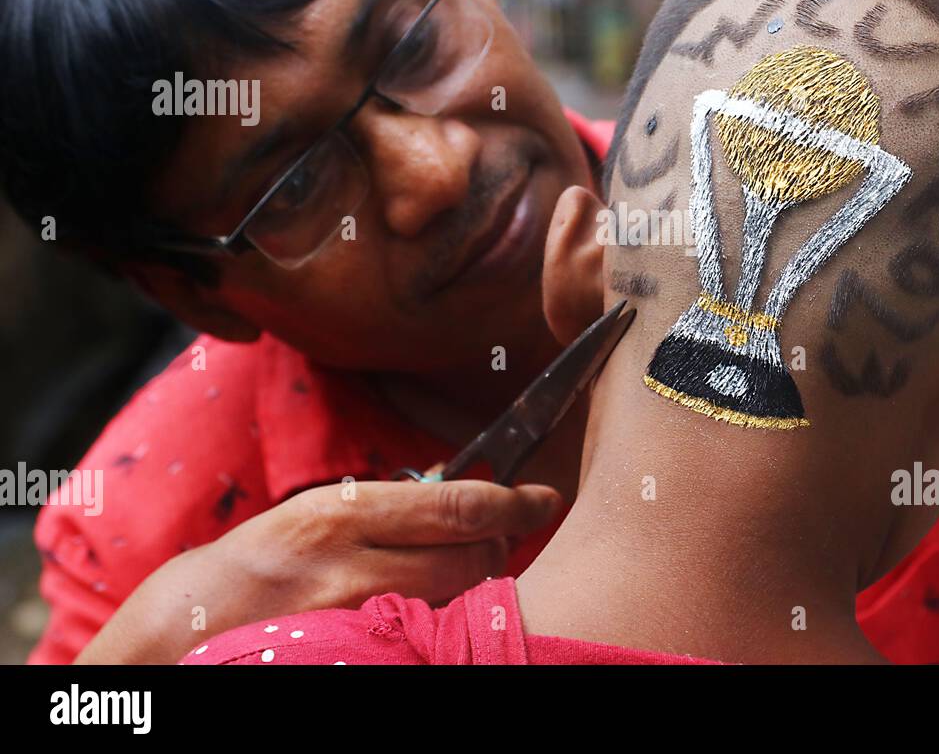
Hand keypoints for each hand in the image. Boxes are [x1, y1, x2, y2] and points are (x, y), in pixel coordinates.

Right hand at [74, 477, 562, 663]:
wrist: (187, 626)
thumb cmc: (260, 559)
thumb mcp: (318, 512)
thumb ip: (384, 507)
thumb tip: (456, 494)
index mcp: (345, 511)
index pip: (456, 504)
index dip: (513, 502)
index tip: (543, 498)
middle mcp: (352, 563)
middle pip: (468, 557)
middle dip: (499, 546)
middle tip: (503, 538)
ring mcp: (353, 616)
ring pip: (452, 599)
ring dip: (473, 582)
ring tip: (465, 571)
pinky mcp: (353, 652)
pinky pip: (423, 634)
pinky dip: (440, 620)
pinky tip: (432, 611)